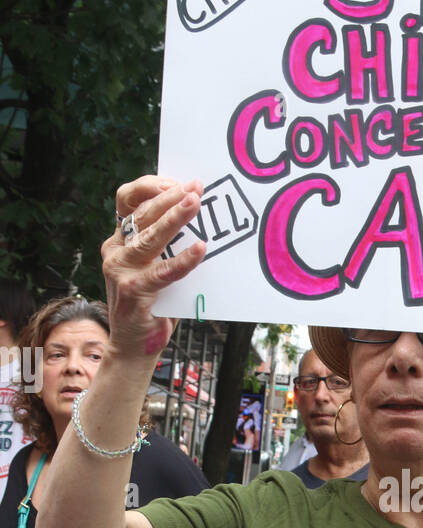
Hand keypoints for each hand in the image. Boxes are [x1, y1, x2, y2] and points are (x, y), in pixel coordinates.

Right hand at [102, 176, 205, 358]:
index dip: (150, 187)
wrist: (134, 345)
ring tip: (195, 204)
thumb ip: (167, 246)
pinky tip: (201, 249)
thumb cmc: (152, 304)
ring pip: (149, 237)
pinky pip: (163, 272)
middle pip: (141, 214)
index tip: (176, 181)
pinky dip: (184, 260)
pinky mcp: (132, 291)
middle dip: (170, 197)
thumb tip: (202, 220)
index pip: (128, 200)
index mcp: (119, 240)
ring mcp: (120, 270)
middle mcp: (115, 250)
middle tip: (195, 187)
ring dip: (175, 218)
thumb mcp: (156, 267)